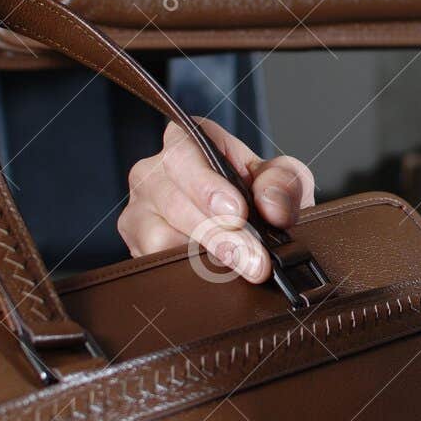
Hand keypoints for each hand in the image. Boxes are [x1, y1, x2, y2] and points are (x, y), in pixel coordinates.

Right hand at [118, 117, 315, 282]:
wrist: (256, 230)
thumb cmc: (259, 194)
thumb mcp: (283, 177)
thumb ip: (283, 182)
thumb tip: (270, 205)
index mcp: (185, 142)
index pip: (183, 153)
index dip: (207, 185)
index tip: (238, 213)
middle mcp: (152, 173)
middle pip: (173, 200)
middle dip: (218, 233)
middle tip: (254, 258)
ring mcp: (139, 212)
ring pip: (158, 237)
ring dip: (204, 258)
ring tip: (242, 269)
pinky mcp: (137, 248)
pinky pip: (153, 263)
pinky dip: (186, 274)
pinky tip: (216, 278)